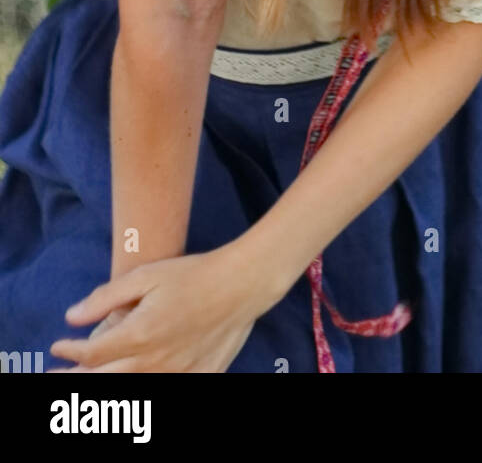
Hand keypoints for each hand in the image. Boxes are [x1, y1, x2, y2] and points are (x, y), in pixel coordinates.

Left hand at [48, 248, 264, 372]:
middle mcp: (153, 362)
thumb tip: (71, 317)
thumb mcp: (146, 275)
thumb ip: (106, 297)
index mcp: (138, 335)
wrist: (242, 284)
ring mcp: (175, 374)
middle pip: (103, 379)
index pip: (91, 353)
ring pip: (130, 391)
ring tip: (87, 381)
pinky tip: (135, 382)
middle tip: (55, 376)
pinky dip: (142, 390)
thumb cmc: (194, 274)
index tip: (57, 346)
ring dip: (103, 388)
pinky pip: (163, 391)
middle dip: (74, 379)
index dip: (69, 352)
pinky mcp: (196, 377)